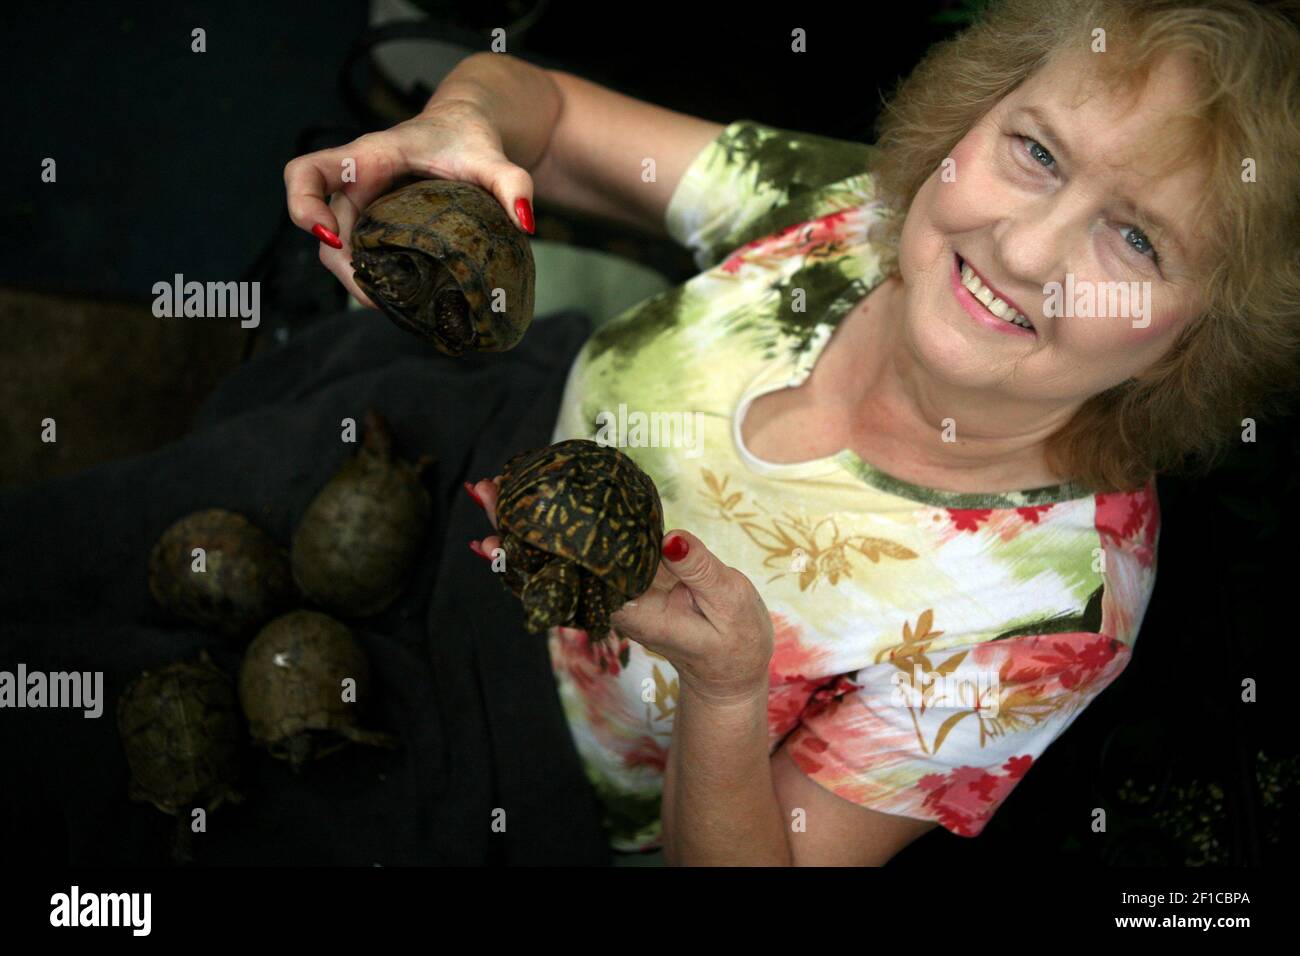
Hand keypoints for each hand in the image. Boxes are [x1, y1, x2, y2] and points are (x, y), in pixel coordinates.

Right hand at [283, 99, 534, 305]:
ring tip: (392, 307)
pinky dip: (374, 277)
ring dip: (357, 278)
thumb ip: (512, 183)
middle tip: (376, 297)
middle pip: (320, 226)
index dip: (303, 206)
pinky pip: (362, 254)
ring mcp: (363, 205)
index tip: (327, 237)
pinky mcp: (376, 225)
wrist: (468, 131)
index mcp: (368, 156)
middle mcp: (356, 182)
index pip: (307, 172)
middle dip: (341, 265)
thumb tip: (526, 222)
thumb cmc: (470, 139)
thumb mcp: (492, 157)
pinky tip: (401, 299)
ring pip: (339, 249)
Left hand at [465, 478, 774, 702]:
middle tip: (481, 490)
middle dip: (516, 530)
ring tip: (493, 490)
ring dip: (532, 525)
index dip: (531, 556)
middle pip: (556, 564)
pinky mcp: (631, 577)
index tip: (494, 536)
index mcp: (633, 608)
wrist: (731, 671)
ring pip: (567, 555)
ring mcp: (620, 588)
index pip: (570, 578)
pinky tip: (545, 505)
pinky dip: (566, 528)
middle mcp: (616, 599)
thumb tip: (670, 534)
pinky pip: (591, 551)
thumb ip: (699, 568)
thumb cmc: (734, 641)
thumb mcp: (729, 602)